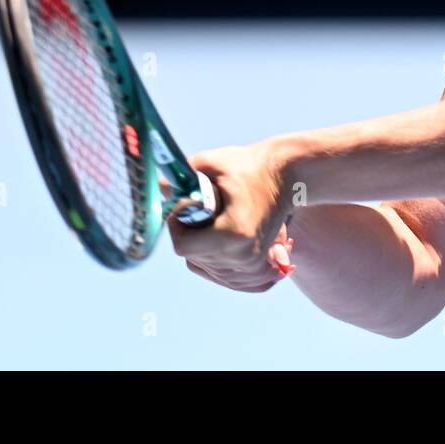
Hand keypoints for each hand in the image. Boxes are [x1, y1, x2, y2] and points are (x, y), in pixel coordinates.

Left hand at [166, 140, 295, 291]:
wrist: (287, 174)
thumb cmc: (248, 165)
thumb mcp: (211, 164)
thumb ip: (181, 179)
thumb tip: (156, 189)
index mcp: (233, 234)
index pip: (183, 246)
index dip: (177, 226)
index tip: (185, 207)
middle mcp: (246, 257)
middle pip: (194, 259)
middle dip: (191, 235)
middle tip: (204, 209)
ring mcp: (255, 266)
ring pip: (207, 270)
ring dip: (203, 249)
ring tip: (217, 221)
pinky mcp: (261, 270)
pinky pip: (227, 279)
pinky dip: (219, 265)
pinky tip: (222, 244)